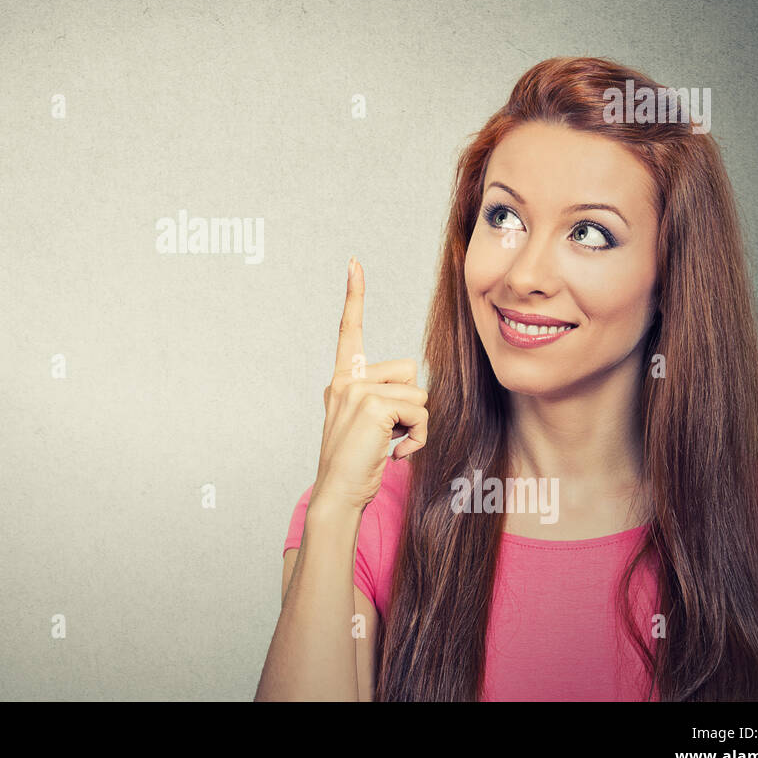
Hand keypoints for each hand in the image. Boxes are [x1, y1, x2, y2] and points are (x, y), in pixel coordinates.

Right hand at [311, 258, 428, 512]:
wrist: (338, 493)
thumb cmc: (357, 464)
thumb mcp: (367, 424)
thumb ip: (381, 399)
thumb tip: (413, 394)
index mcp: (342, 380)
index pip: (350, 330)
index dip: (354, 296)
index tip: (354, 263)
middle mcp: (345, 380)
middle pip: (409, 369)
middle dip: (411, 403)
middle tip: (388, 433)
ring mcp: (357, 390)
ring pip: (419, 393)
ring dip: (416, 425)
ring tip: (390, 445)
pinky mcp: (372, 404)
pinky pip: (420, 412)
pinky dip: (416, 437)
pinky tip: (393, 453)